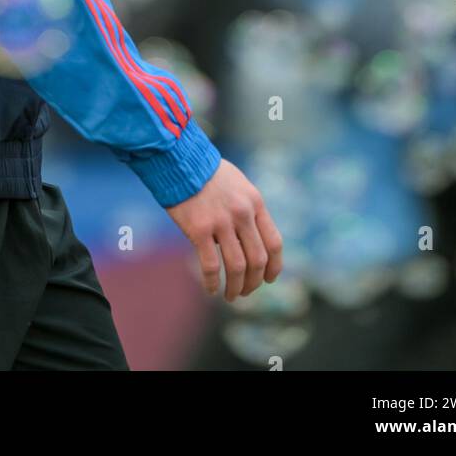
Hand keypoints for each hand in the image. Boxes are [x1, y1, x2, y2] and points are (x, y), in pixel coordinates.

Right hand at [166, 159, 282, 301]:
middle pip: (258, 260)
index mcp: (255, 203)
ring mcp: (221, 222)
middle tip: (245, 291)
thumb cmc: (207, 172)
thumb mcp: (238, 185)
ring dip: (236, 287)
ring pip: (237, 267)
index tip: (269, 279)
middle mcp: (242, 214)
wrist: (180, 160)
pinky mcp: (199, 230)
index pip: (274, 243)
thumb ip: (248, 209)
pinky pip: (210, 265)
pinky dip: (213, 282)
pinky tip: (211, 289)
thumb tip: (252, 238)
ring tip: (231, 296)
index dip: (274, 267)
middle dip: (254, 282)